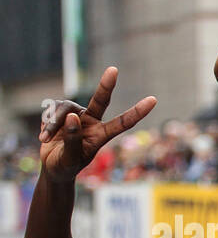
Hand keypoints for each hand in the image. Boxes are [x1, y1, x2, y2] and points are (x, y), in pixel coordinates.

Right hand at [37, 67, 155, 182]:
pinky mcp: (61, 111)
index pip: (123, 123)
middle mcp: (92, 122)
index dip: (137, 112)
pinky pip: (52, 109)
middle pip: (101, 100)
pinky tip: (44, 137)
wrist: (54, 168)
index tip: (153, 100)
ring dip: (54, 124)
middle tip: (114, 70)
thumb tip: (72, 116)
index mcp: (102, 135)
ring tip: (45, 140)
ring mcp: (77, 115)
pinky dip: (47, 122)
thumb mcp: (70, 158)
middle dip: (106, 85)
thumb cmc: (66, 166)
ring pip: (66, 108)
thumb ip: (73, 140)